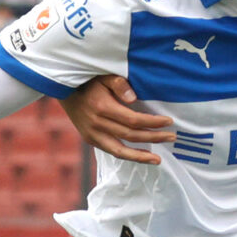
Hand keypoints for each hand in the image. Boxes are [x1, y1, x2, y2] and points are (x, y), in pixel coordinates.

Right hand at [58, 74, 175, 164]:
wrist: (64, 91)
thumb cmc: (89, 81)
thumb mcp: (104, 75)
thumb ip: (119, 84)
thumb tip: (133, 98)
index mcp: (102, 107)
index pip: (133, 120)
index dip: (152, 122)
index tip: (169, 121)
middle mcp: (97, 124)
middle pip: (130, 135)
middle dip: (153, 137)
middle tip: (172, 137)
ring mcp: (92, 134)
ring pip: (120, 151)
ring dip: (140, 156)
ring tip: (158, 160)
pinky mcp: (90, 140)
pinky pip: (112, 151)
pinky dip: (127, 155)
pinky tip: (141, 156)